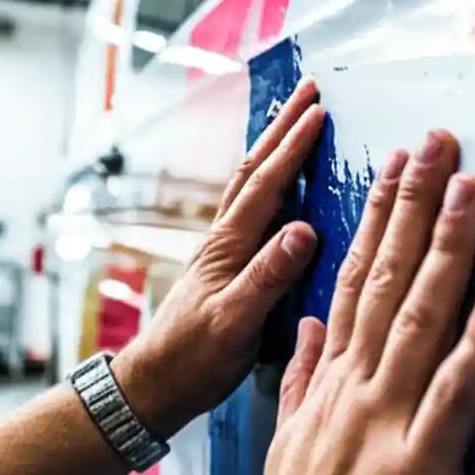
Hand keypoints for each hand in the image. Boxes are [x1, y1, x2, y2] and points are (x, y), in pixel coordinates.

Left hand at [112, 79, 324, 438]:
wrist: (155, 385)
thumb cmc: (193, 360)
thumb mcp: (234, 325)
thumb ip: (268, 278)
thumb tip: (304, 230)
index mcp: (229, 247)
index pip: (266, 186)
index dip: (293, 148)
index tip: (319, 111)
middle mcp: (224, 239)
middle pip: (254, 170)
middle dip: (283, 127)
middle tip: (309, 89)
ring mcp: (223, 250)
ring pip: (250, 184)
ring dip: (274, 147)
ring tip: (294, 117)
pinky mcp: (226, 265)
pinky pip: (251, 209)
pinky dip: (268, 180)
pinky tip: (280, 182)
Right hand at [254, 132, 474, 474]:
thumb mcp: (292, 438)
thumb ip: (303, 377)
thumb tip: (311, 327)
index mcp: (333, 378)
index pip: (354, 280)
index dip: (376, 219)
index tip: (394, 168)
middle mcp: (357, 383)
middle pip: (386, 279)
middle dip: (413, 207)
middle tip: (437, 143)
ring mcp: (388, 418)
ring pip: (421, 316)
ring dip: (447, 247)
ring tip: (470, 188)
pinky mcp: (423, 460)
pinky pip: (460, 387)